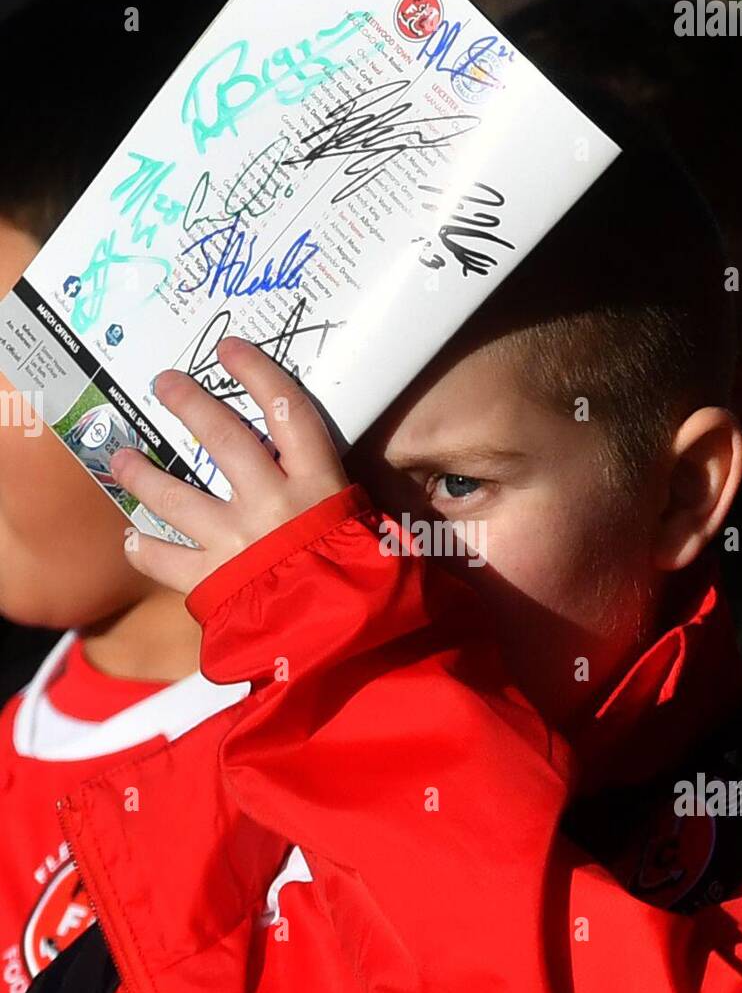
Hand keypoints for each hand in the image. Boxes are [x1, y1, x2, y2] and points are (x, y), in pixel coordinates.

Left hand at [110, 338, 348, 593]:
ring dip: (143, 475)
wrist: (344, 643)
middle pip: (222, 438)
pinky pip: (165, 560)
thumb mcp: (371, 533)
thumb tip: (331, 490)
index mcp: (318, 486)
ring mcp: (235, 541)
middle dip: (189, 404)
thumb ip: (340, 506)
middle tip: (163, 383)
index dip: (256, 373)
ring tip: (119, 458)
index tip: (229, 348)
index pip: (287, 411)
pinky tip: (131, 539)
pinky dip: (145, 549)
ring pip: (175, 496)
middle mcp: (271, 503)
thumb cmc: (371, 587)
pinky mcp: (211, 580)